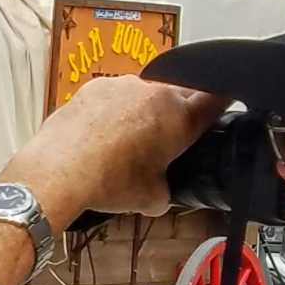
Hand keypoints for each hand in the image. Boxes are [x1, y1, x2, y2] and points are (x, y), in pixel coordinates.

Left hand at [0, 76, 227, 226]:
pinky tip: (101, 134)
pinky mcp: (95, 86)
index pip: (217, 98)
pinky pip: (113, 95)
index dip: (224, 99)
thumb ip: (167, 190)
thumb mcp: (151, 199)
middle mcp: (157, 93)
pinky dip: (112, 111)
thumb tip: (163, 191)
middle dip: (177, 113)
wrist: (59, 171)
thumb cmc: (108, 183)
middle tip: (165, 138)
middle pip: (180, 93)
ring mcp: (124, 85)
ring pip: (145, 94)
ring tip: (125, 142)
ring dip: (142, 112)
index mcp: (181, 118)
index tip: (225, 100)